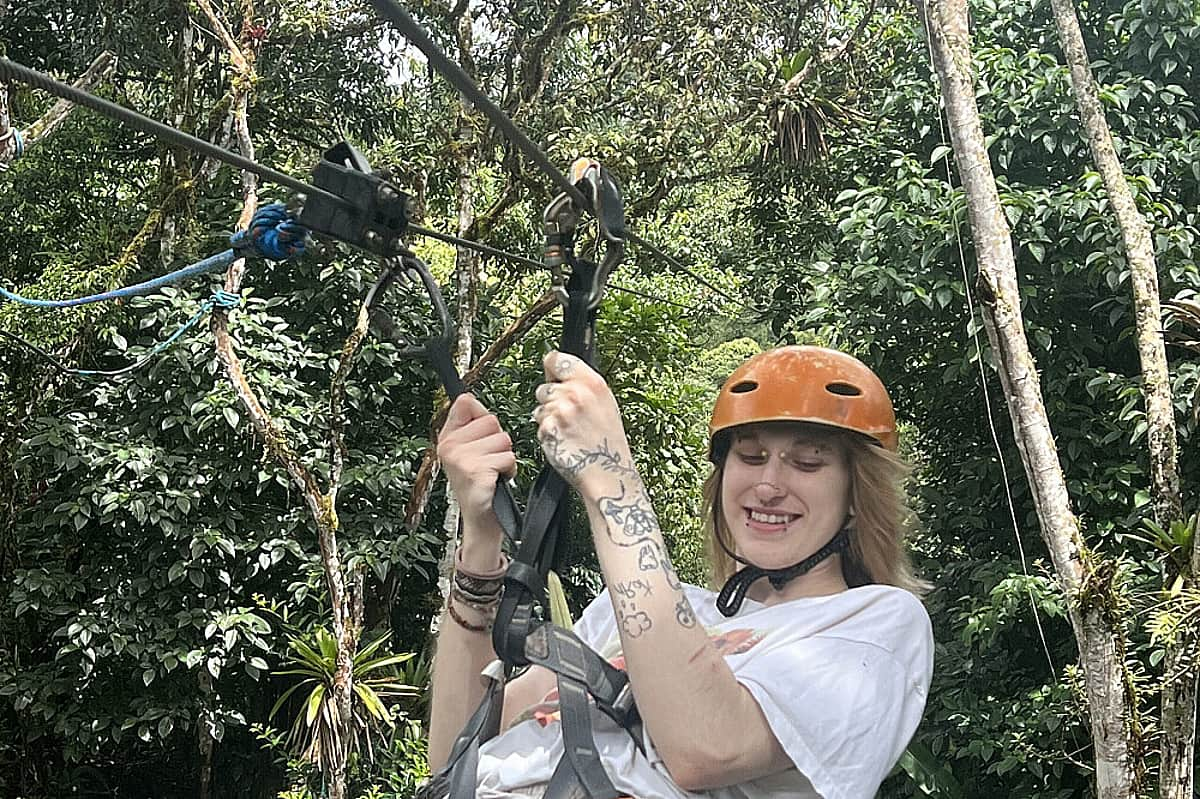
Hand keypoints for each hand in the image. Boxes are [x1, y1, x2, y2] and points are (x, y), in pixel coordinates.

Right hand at [438, 394, 515, 534]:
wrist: (481, 518)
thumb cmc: (480, 483)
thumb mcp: (469, 451)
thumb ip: (472, 425)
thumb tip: (468, 398)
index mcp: (447, 437)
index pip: (465, 402)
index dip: (482, 416)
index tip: (482, 434)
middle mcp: (450, 446)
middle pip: (491, 420)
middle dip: (498, 440)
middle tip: (489, 460)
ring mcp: (461, 459)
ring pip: (503, 439)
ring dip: (505, 457)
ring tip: (493, 471)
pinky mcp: (476, 471)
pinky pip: (507, 457)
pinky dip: (509, 469)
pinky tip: (496, 480)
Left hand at [533, 351, 634, 495]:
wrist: (608, 473)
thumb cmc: (608, 443)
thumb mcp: (606, 405)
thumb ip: (585, 386)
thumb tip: (563, 373)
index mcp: (593, 384)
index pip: (558, 359)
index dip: (552, 367)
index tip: (552, 373)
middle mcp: (575, 394)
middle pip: (545, 386)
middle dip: (552, 400)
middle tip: (568, 416)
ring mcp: (559, 411)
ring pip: (540, 406)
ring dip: (548, 417)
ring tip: (567, 430)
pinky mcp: (547, 429)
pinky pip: (538, 425)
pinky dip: (547, 433)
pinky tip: (563, 441)